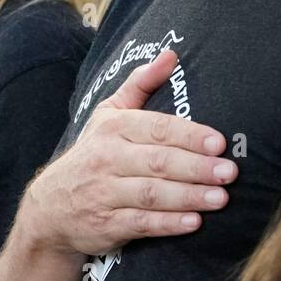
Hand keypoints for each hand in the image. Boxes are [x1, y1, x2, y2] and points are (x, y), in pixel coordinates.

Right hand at [23, 50, 237, 256]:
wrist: (51, 208)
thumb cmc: (94, 154)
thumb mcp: (109, 113)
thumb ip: (141, 83)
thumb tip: (171, 55)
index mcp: (113, 128)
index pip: (156, 128)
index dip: (189, 135)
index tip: (219, 142)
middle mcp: (107, 159)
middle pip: (158, 162)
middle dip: (197, 167)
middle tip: (229, 172)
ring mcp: (105, 194)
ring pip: (152, 194)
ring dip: (189, 197)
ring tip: (221, 198)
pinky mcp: (106, 225)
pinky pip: (141, 224)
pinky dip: (168, 224)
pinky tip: (194, 223)